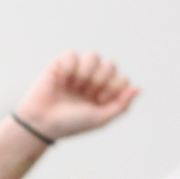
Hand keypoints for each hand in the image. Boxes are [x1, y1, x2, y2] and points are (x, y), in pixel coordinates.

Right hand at [14, 51, 138, 139]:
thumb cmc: (70, 124)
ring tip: (74, 85)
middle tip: (86, 92)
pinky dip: (68, 67)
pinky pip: (72, 54)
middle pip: (110, 64)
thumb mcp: (100, 118)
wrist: (41, 123)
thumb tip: (138, 88)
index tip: (99, 100)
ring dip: (86, 71)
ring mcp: (76, 71)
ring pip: (93, 55)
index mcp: (103, 92)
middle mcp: (91, 80)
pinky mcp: (59, 65)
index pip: (121, 79)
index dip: (113, 88)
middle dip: (100, 79)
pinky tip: (61, 80)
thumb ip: (121, 105)